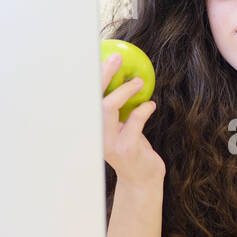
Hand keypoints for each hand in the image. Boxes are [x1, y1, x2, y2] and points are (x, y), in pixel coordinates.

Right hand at [102, 53, 164, 184]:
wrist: (141, 178)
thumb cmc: (131, 148)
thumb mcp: (119, 128)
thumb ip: (117, 109)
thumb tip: (122, 77)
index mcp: (92, 127)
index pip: (85, 97)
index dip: (89, 76)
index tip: (97, 57)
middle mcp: (95, 134)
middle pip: (93, 98)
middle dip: (103, 75)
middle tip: (116, 59)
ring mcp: (108, 142)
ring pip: (109, 107)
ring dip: (125, 91)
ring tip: (138, 82)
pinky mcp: (126, 148)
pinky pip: (135, 119)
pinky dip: (144, 109)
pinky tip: (150, 105)